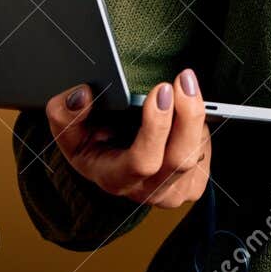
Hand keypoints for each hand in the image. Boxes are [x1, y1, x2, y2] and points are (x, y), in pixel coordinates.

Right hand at [43, 69, 209, 207]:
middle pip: (180, 158)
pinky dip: (199, 126)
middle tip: (184, 79)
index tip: (161, 90)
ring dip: (195, 114)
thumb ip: (64, 114)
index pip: (142, 161)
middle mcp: (148, 191)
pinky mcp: (193, 185)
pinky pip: (205, 151)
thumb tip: (82, 95)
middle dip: (187, 114)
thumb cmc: (92, 146)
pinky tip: (186, 111)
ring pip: (197, 152)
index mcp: (115, 179)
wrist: (112, 168)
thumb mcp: (68, 133)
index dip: (155, 126)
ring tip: (186, 85)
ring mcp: (173, 192)